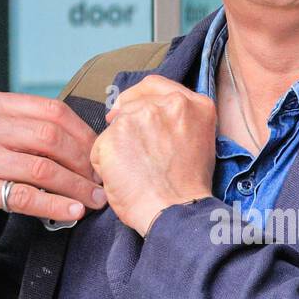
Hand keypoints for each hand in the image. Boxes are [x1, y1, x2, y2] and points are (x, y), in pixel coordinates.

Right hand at [0, 91, 107, 255]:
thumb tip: (86, 142)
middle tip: (100, 180)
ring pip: (43, 168)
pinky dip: (56, 205)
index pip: (52, 111)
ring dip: (76, 187)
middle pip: (51, 137)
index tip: (100, 153)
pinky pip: (27, 197)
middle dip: (83, 161)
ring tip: (94, 200)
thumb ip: (30, 130)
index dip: (83, 134)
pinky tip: (73, 212)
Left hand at [90, 75, 215, 236]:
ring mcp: (138, 117)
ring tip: (132, 172)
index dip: (138, 98)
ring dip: (117, 146)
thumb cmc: (187, 188)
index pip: (154, 85)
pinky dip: (104, 164)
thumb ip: (178, 122)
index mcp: (194, 105)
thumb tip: (150, 119)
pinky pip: (100, 147)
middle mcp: (167, 104)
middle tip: (129, 150)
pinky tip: (120, 179)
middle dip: (125, 123)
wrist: (176, 212)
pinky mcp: (113, 135)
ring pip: (115, 125)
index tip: (130, 110)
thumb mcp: (199, 142)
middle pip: (131, 103)